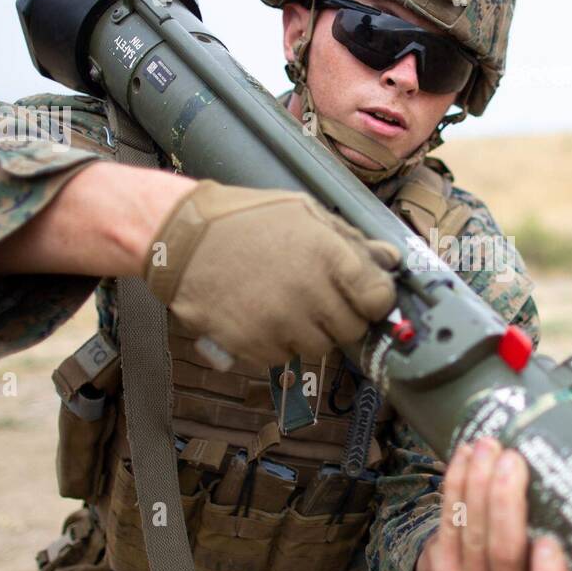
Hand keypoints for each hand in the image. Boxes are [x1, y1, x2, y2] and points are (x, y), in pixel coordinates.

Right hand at [144, 180, 400, 365]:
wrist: (181, 239)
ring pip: (320, 348)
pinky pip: (284, 357)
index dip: (373, 300)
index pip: (379, 299)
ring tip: (284, 303)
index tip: (363, 296)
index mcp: (329, 255)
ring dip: (309, 332)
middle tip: (317, 298)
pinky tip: (261, 314)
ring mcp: (281, 323)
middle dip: (341, 317)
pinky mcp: (254, 345)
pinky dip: (278, 343)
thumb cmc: (248, 220)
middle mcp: (310, 293)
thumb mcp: (304, 214)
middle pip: (352, 330)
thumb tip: (390, 260)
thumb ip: (350, 240)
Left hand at [414, 437, 571, 570]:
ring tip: (490, 446)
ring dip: (478, 482)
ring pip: (474, 532)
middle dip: (505, 501)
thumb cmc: (531, 563)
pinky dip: (457, 483)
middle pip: (505, 554)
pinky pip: (449, 521)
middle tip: (513, 460)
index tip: (550, 543)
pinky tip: (467, 456)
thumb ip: (569, 540)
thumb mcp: (557, 566)